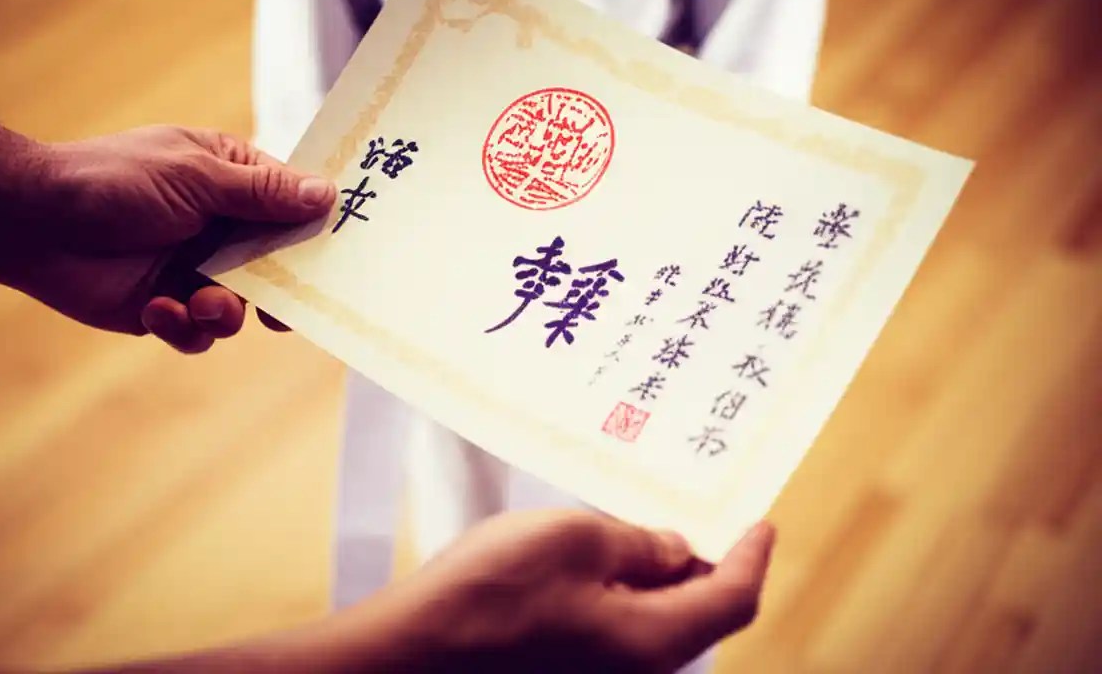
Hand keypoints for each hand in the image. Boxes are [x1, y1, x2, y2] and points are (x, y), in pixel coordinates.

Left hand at [10, 125, 332, 351]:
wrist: (34, 223)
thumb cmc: (113, 182)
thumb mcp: (197, 177)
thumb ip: (262, 193)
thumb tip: (326, 194)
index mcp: (230, 180)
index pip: (291, 203)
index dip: (315, 228)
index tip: (340, 255)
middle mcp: (219, 227)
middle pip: (276, 264)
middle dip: (279, 289)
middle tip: (286, 310)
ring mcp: (194, 269)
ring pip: (241, 307)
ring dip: (225, 312)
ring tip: (203, 305)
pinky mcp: (166, 308)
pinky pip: (197, 333)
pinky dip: (183, 327)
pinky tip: (157, 310)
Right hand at [64, 511, 772, 673]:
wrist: (409, 658)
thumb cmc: (488, 595)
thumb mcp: (574, 539)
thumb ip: (637, 543)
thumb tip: (672, 551)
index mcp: (653, 641)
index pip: (732, 597)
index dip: (752, 555)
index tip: (763, 521)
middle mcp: (636, 673)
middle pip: (694, 615)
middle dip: (701, 563)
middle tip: (696, 514)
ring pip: (649, 624)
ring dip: (651, 577)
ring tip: (633, 526)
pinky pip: (612, 633)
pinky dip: (617, 594)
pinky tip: (589, 561)